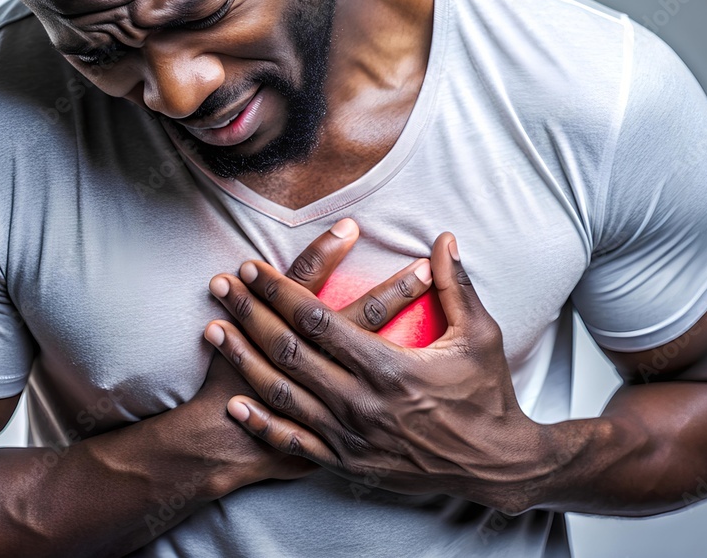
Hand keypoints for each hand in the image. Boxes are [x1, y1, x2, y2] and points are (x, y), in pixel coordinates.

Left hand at [203, 231, 550, 512]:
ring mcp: (350, 437)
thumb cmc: (488, 396)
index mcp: (389, 367)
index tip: (252, 268)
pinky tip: (234, 403)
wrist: (495, 467)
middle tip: (222, 285)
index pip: (318, 321)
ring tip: (212, 329)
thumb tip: (443, 239)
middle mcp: (361, 402)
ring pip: (282, 394)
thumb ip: (456, 286)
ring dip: (242, 359)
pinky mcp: (348, 463)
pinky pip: (294, 442)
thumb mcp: (480, 336)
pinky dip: (260, 423)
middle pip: (288, 351)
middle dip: (249, 314)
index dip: (279, 291)